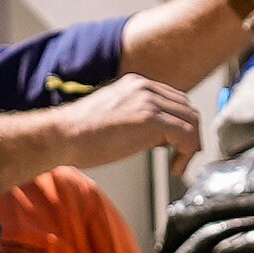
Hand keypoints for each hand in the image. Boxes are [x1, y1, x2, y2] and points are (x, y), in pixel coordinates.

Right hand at [36, 73, 210, 178]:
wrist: (62, 135)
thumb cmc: (80, 135)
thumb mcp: (114, 118)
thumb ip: (137, 120)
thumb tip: (158, 139)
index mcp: (137, 84)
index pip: (175, 100)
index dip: (182, 125)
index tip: (178, 146)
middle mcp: (146, 87)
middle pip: (188, 109)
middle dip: (191, 135)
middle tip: (183, 158)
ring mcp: (149, 101)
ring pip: (192, 121)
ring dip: (191, 145)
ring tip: (179, 165)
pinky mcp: (151, 119)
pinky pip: (187, 135)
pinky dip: (188, 153)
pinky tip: (175, 168)